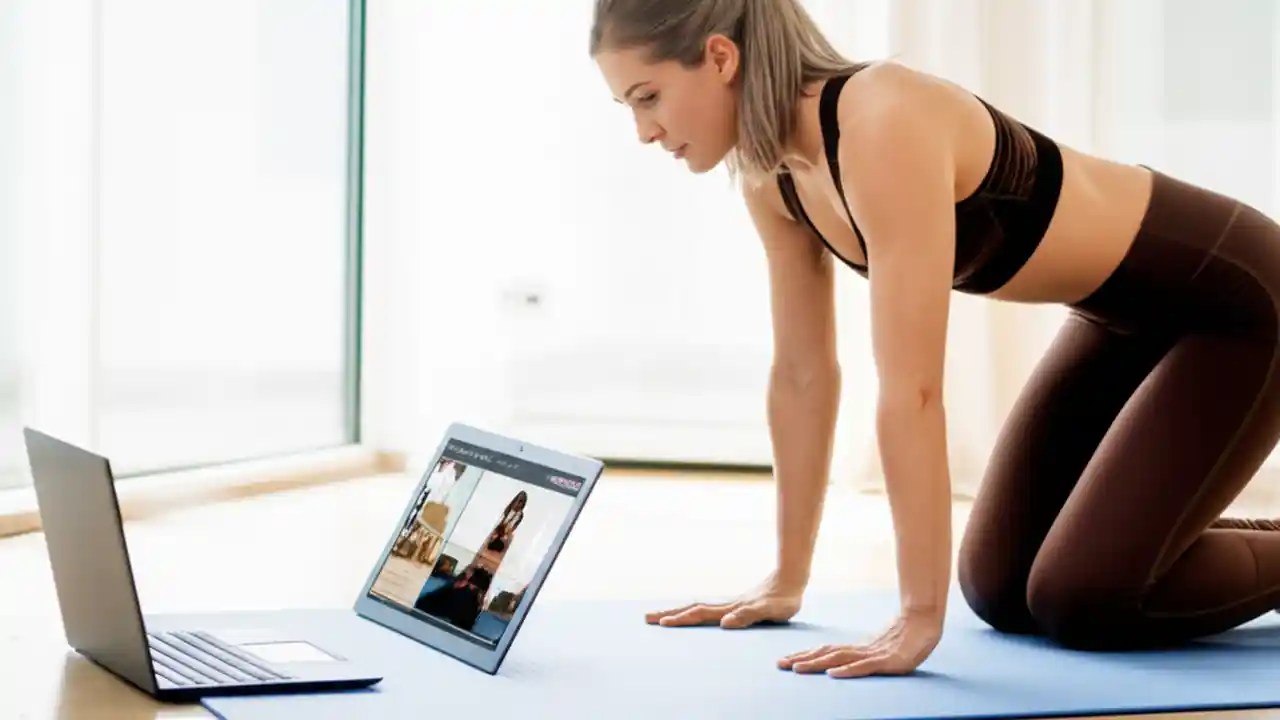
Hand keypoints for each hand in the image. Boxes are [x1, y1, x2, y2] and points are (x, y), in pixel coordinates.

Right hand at [644, 573, 802, 628]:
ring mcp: (730, 605)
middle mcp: (726, 606)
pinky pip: (708, 610)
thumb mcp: (770, 611)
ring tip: (661, 616)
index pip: (700, 614)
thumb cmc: (783, 599)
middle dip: (669, 614)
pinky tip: (692, 613)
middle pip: (692, 609)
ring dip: (678, 612)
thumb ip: (748, 616)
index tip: (662, 624)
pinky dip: (693, 612)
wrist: (791, 578)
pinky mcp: (736, 606)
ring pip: (698, 608)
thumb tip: (725, 625)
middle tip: (646, 618)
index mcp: (730, 609)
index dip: (682, 619)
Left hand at [778, 610, 943, 677]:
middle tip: (779, 665)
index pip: (824, 651)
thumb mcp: (877, 650)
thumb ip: (860, 656)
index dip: (804, 655)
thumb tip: (841, 662)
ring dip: (816, 664)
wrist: (923, 622)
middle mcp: (858, 650)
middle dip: (801, 660)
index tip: (784, 660)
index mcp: (855, 648)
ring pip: (838, 660)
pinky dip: (846, 670)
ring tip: (797, 669)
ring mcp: (871, 655)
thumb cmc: (902, 638)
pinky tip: (833, 673)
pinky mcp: (885, 662)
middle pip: (824, 654)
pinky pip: (863, 667)